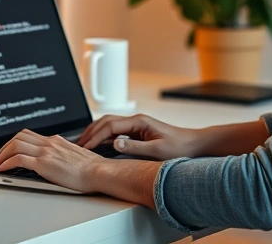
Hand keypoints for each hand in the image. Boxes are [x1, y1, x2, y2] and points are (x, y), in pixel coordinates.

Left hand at [0, 129, 102, 192]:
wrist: (98, 171)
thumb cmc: (90, 168)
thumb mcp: (73, 155)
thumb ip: (61, 154)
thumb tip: (54, 161)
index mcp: (55, 141)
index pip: (29, 135)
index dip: (14, 142)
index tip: (8, 150)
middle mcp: (49, 143)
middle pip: (19, 136)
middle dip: (4, 146)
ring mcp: (46, 152)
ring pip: (15, 145)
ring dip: (2, 154)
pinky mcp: (44, 163)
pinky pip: (18, 159)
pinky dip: (7, 163)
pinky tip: (3, 169)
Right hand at [77, 114, 199, 160]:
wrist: (193, 144)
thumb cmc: (179, 147)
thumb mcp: (157, 151)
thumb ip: (135, 148)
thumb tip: (115, 143)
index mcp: (139, 122)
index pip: (110, 126)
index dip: (95, 137)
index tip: (85, 147)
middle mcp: (136, 121)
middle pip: (106, 121)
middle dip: (90, 132)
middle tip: (78, 145)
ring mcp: (136, 125)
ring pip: (109, 124)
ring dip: (95, 133)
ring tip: (84, 144)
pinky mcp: (138, 131)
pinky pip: (116, 131)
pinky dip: (104, 136)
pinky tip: (98, 145)